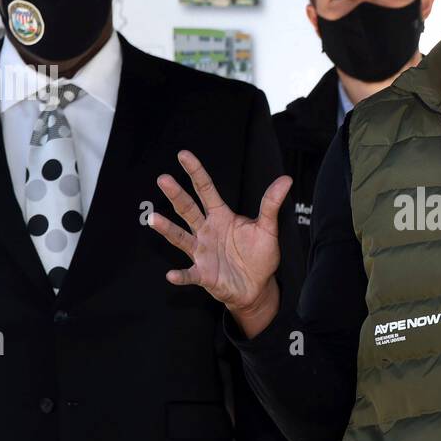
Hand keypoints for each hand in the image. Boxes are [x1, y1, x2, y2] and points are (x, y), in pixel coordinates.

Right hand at [150, 151, 287, 337]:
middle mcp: (206, 231)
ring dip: (168, 229)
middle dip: (176, 195)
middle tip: (163, 179)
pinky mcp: (204, 274)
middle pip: (188, 209)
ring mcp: (202, 252)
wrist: (257, 286)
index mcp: (220, 216)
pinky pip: (189, 274)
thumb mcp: (267, 228)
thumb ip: (271, 204)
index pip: (205, 189)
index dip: (195, 172)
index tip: (183, 155)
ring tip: (154, 219)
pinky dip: (180, 275)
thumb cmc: (258, 255)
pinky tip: (171, 275)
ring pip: (181, 238)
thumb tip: (286, 180)